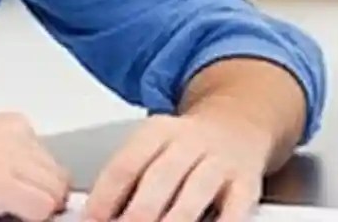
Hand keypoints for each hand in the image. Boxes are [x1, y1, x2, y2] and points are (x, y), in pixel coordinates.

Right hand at [0, 112, 71, 220]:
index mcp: (12, 125)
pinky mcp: (3, 185)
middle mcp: (16, 136)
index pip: (52, 164)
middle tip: (9, 211)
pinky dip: (28, 220)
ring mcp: (11, 159)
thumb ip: (11, 165)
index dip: (39, 189)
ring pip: (55, 195)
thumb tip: (39, 194)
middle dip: (41, 200)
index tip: (19, 201)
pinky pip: (42, 211)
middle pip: (58, 179)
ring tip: (0, 213)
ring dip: (35, 211)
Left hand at [83, 111, 271, 221]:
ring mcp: (219, 162)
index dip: (105, 197)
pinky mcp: (246, 183)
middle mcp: (189, 143)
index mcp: (157, 132)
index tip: (91, 220)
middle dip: (138, 212)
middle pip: (159, 178)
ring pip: (194, 193)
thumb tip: (98, 214)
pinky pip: (233, 208)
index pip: (125, 165)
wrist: (237, 124)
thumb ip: (129, 177)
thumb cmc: (187, 146)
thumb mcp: (154, 147)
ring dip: (174, 220)